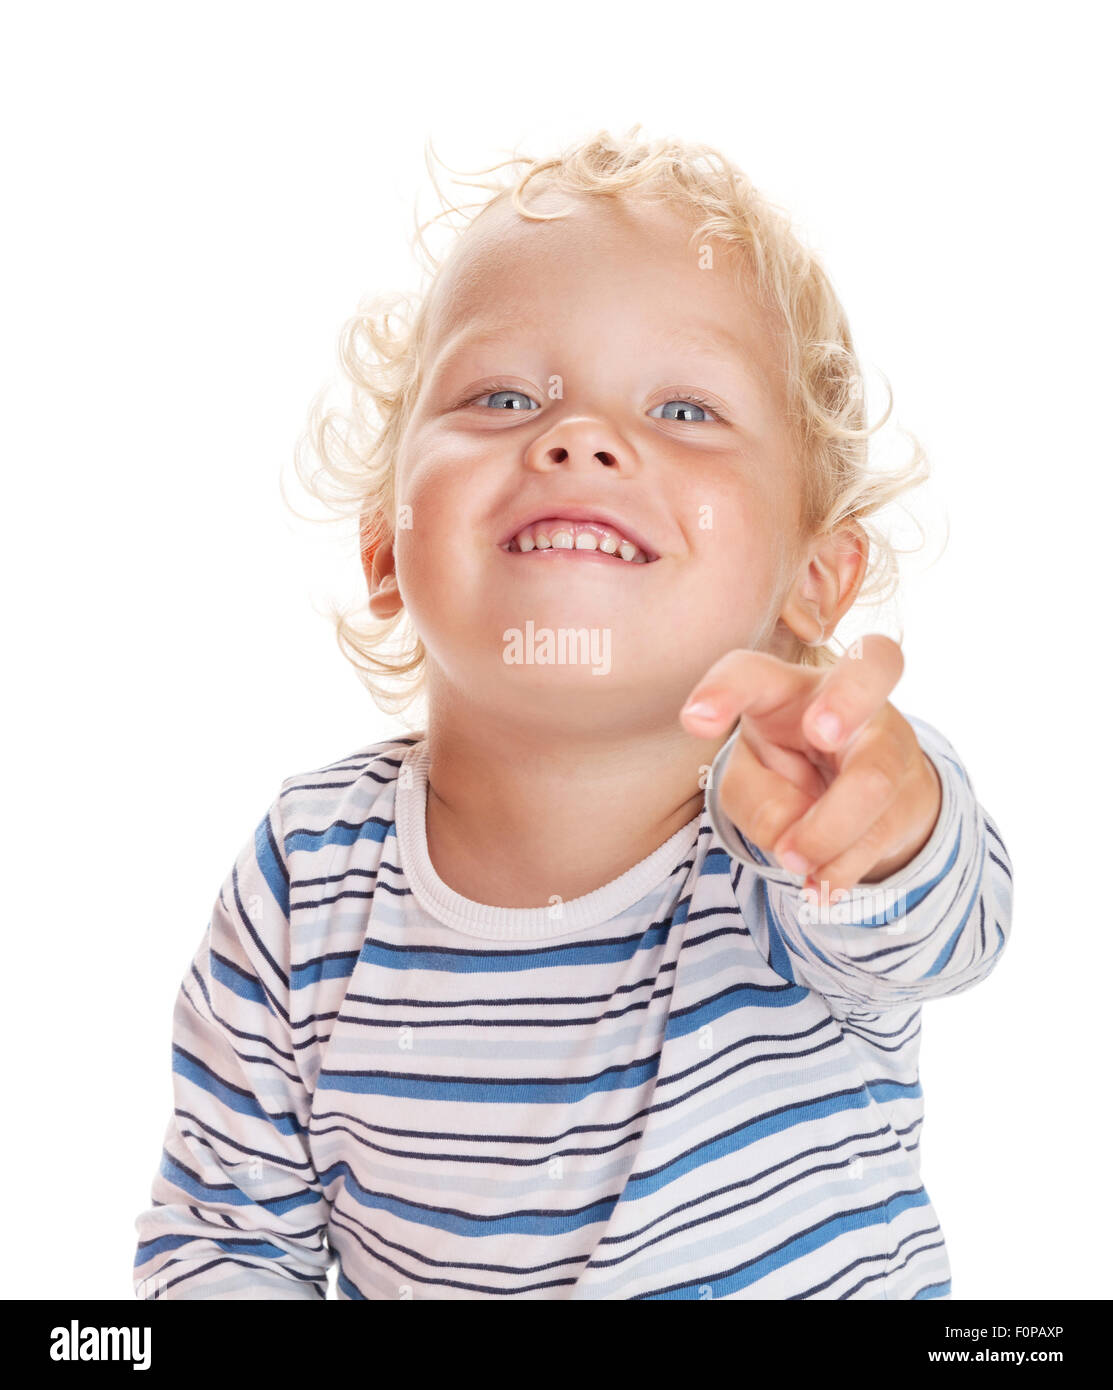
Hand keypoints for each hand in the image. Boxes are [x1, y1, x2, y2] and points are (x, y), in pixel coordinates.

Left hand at [680, 635, 941, 895]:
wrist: (864, 792)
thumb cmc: (791, 764)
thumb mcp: (752, 778)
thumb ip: (754, 798)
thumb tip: (791, 837)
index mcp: (786, 688)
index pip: (753, 673)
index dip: (724, 690)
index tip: (695, 721)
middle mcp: (849, 699)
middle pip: (872, 667)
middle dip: (847, 699)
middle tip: (820, 732)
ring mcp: (889, 743)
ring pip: (872, 778)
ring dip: (826, 830)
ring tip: (792, 859)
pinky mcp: (910, 795)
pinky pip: (882, 833)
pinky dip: (844, 868)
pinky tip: (821, 886)